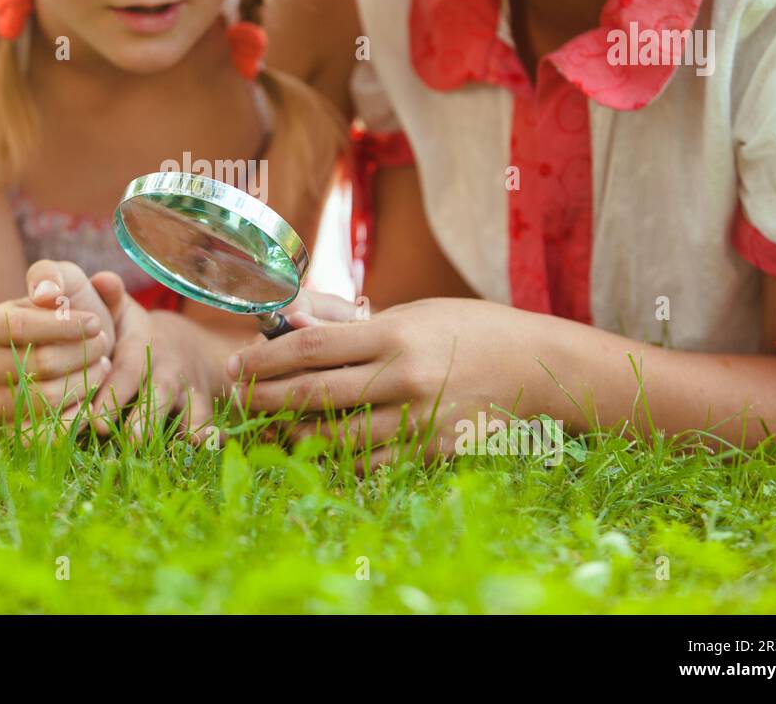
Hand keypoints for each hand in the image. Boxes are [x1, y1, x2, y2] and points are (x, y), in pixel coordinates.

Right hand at [0, 260, 114, 423]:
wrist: (82, 350)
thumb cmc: (72, 311)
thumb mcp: (66, 279)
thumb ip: (52, 275)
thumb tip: (45, 293)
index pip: (19, 325)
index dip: (63, 325)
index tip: (95, 322)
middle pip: (41, 362)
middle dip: (83, 352)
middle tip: (103, 345)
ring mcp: (1, 401)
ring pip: (49, 397)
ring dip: (87, 381)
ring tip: (100, 366)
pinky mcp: (19, 431)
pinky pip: (47, 431)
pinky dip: (77, 415)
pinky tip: (92, 397)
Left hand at [88, 273, 218, 445]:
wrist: (184, 349)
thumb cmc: (137, 337)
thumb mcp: (124, 314)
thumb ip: (108, 300)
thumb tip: (102, 279)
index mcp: (143, 350)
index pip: (127, 373)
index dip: (112, 396)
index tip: (95, 421)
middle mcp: (167, 373)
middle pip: (159, 397)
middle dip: (147, 419)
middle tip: (133, 441)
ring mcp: (189, 395)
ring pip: (194, 415)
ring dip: (188, 433)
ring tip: (182, 451)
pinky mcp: (204, 415)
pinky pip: (213, 429)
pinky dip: (214, 442)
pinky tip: (210, 455)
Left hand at [227, 297, 550, 468]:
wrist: (539, 368)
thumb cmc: (470, 330)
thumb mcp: (412, 312)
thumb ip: (351, 322)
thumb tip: (290, 321)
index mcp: (395, 334)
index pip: (311, 346)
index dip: (266, 358)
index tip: (237, 362)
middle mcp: (404, 378)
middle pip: (313, 393)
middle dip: (264, 397)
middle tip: (236, 396)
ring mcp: (419, 420)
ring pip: (336, 436)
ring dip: (292, 434)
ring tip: (269, 426)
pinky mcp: (432, 452)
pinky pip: (370, 465)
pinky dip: (337, 460)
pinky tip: (316, 451)